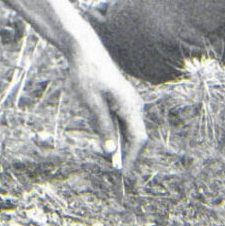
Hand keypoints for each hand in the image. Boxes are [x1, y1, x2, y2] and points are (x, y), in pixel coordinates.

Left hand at [68, 43, 146, 173]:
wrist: (85, 51)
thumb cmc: (88, 75)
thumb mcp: (92, 103)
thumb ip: (103, 127)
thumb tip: (111, 152)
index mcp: (130, 105)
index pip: (139, 139)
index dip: (132, 158)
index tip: (121, 174)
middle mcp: (134, 104)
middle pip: (135, 136)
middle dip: (123, 151)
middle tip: (109, 166)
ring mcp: (128, 101)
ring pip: (125, 128)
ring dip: (114, 137)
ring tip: (97, 131)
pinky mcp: (121, 99)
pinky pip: (119, 119)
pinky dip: (109, 126)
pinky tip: (95, 117)